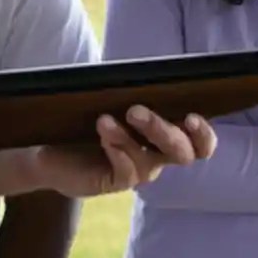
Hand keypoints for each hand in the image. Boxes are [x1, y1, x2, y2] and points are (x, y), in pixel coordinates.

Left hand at [33, 106, 216, 197]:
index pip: (200, 142)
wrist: (53, 148)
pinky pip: (126, 172)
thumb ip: (130, 93)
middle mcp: (157, 155)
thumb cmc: (88, 118)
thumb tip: (139, 75)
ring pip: (149, 162)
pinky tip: (103, 137)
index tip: (193, 117)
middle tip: (135, 110)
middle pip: (181, 152)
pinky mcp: (115, 181)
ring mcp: (138, 170)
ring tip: (104, 120)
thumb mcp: (110, 102)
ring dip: (127, 137)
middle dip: (162, 129)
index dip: (204, 134)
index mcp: (165, 133)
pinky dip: (116, 152)